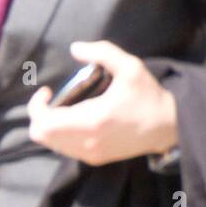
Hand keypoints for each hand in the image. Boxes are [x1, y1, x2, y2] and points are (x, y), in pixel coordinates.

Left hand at [27, 40, 178, 165]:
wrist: (168, 126)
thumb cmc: (148, 95)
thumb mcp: (130, 67)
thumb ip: (103, 53)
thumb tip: (75, 48)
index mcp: (91, 120)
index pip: (44, 124)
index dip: (37, 106)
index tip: (49, 91)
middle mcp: (86, 142)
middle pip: (42, 136)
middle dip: (41, 115)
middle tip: (55, 98)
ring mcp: (90, 153)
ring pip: (52, 144)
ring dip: (51, 126)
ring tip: (66, 107)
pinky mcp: (96, 158)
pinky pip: (66, 149)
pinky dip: (62, 135)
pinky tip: (77, 120)